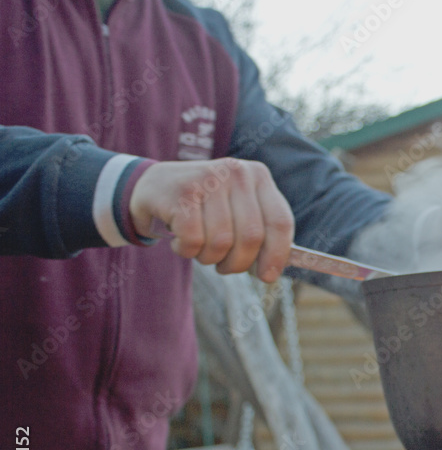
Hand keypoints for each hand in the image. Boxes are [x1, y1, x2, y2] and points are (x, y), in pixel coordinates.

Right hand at [129, 159, 294, 282]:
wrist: (153, 186)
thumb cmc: (204, 208)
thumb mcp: (237, 210)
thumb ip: (259, 232)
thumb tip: (272, 271)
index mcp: (258, 176)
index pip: (280, 222)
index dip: (277, 254)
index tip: (267, 276)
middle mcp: (237, 172)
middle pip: (251, 237)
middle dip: (238, 262)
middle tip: (225, 267)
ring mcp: (208, 179)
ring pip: (221, 242)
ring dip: (209, 258)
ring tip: (200, 248)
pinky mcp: (181, 192)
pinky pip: (193, 241)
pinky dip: (186, 251)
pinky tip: (180, 241)